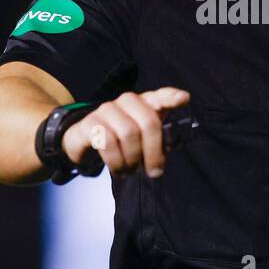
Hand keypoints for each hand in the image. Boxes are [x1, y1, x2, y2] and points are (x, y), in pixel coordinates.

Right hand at [60, 87, 190, 178]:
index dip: (172, 97)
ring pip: (128, 134)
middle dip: (154, 152)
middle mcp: (127, 102)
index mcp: (145, 104)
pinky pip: (107, 142)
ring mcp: (107, 109)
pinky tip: (118, 170)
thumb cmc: (121, 141)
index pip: (161, 96)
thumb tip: (163, 157)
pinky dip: (116, 162)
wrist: (84, 141)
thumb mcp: (142, 141)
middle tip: (154, 172)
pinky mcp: (90, 122)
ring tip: (131, 172)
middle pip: (148, 122)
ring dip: (132, 159)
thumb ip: (157, 144)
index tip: (184, 99)